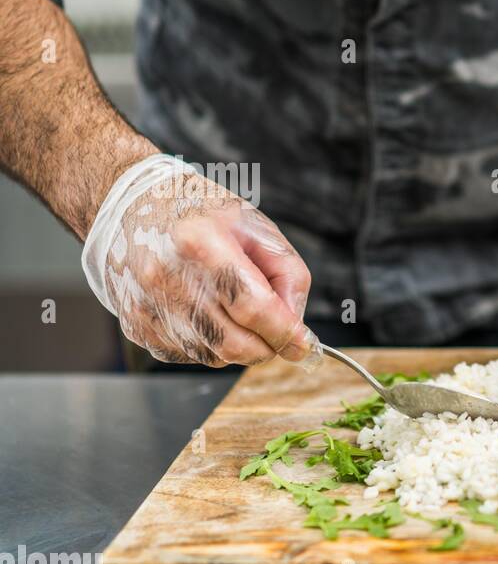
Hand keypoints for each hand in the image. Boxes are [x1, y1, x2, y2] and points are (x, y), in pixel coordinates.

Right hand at [83, 157, 316, 366]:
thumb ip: (289, 276)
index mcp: (199, 242)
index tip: (303, 344)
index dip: (284, 332)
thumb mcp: (256, 227)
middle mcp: (166, 277)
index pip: (252, 306)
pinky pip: (188, 356)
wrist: (128, 206)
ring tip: (235, 310)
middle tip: (278, 335)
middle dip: (267, 347)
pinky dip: (209, 345)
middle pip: (234, 343)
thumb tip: (296, 327)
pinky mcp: (136, 327)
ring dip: (238, 346)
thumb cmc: (199, 214)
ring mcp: (146, 306)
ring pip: (214, 357)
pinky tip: (205, 313)